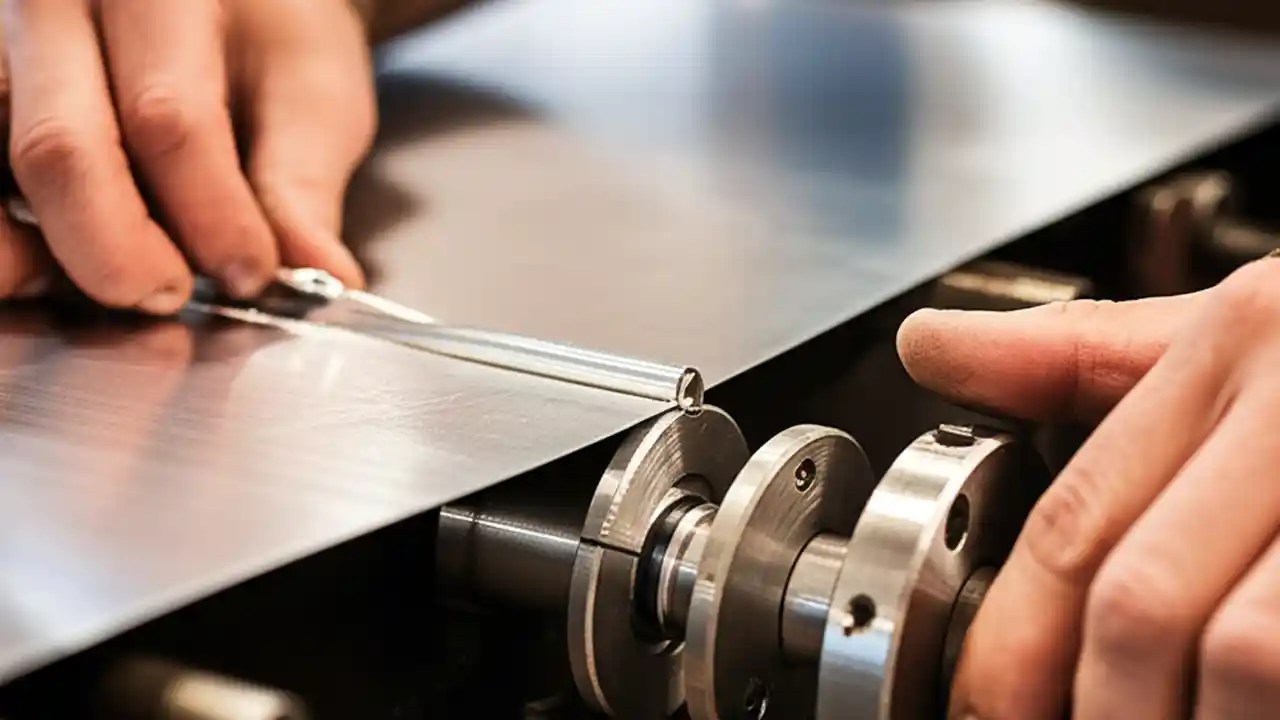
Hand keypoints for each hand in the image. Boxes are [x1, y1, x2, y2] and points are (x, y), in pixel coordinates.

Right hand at [0, 0, 374, 312]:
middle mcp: (53, 7)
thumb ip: (302, 184)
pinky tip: (57, 267)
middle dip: (120, 254)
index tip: (253, 273)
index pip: (169, 118)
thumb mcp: (308, 89)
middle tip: (171, 294)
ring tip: (115, 284)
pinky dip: (14, 241)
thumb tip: (321, 276)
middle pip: (60, 150)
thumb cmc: (263, 30)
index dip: (214, 217)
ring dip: (44, 254)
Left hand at [897, 256, 1279, 718]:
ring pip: (1237, 651)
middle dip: (1096, 709)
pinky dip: (1260, 710)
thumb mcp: (1244, 332)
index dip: (1010, 648)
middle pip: (1139, 600)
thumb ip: (1086, 359)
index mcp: (1238, 341)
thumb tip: (927, 345)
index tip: (984, 713)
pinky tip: (1243, 716)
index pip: (1070, 523)